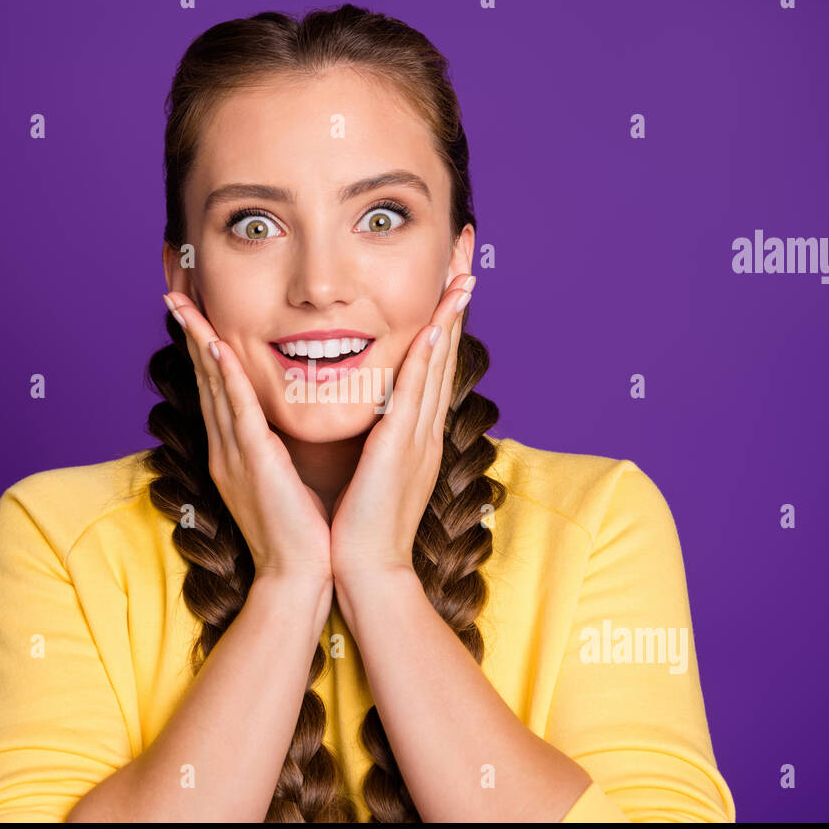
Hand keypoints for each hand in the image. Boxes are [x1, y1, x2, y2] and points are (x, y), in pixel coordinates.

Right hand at [164, 292, 334, 617]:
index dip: (207, 349)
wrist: (300, 576)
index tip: (199, 313)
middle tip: (176, 291)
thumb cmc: (302, 533)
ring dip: (199, 341)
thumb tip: (288, 425)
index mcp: (235, 453)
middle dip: (191, 333)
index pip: (218, 390)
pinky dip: (225, 377)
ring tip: (183, 303)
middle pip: (205, 379)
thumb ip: (279, 450)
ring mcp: (234, 455)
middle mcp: (226, 449)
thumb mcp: (287, 479)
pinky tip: (217, 347)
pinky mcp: (253, 464)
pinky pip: (236, 411)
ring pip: (214, 386)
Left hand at [329, 273, 473, 590]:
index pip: (434, 366)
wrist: (366, 570)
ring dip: (449, 318)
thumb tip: (374, 415)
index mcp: (417, 434)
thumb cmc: (362, 526)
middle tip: (466, 259)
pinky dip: (426, 360)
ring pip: (437, 366)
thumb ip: (379, 439)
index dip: (444, 321)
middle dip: (455, 305)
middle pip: (446, 354)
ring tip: (460, 275)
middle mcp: (425, 430)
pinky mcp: (400, 450)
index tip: (450, 283)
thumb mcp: (375, 471)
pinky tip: (433, 327)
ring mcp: (417, 438)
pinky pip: (415, 396)